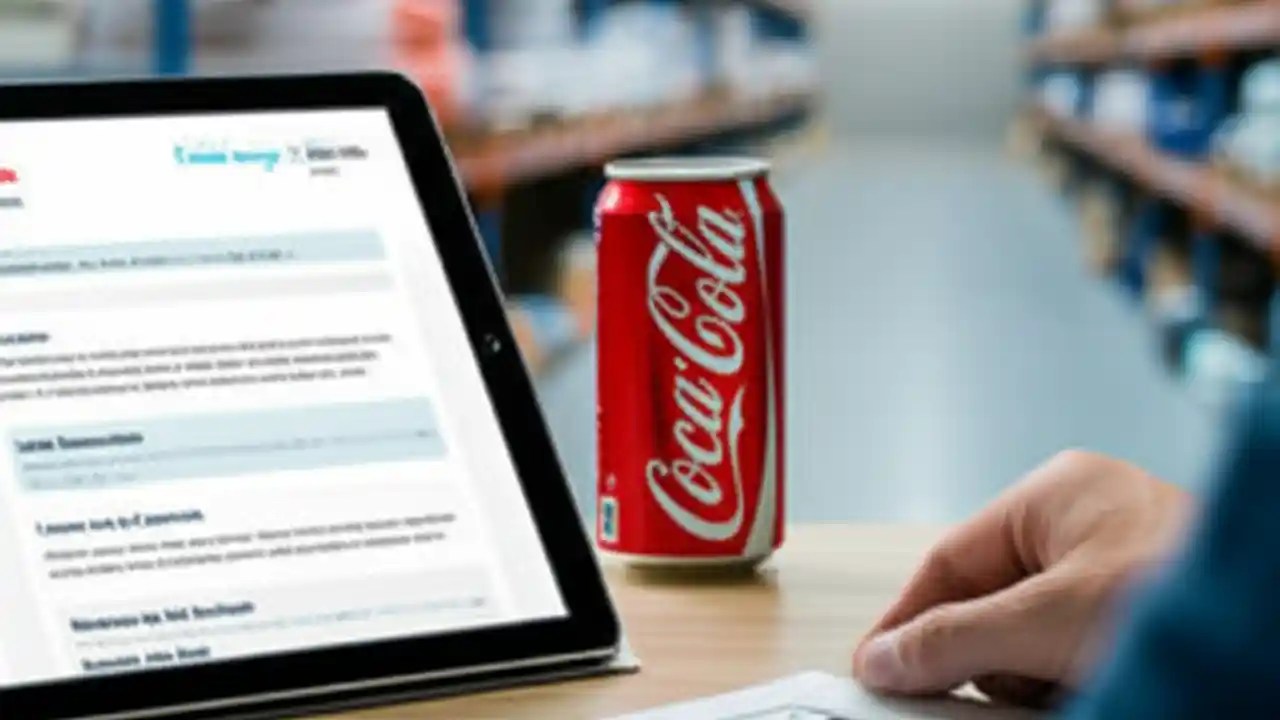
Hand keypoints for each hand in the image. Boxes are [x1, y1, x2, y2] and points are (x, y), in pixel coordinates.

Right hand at [851, 450, 1192, 704]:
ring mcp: (1117, 574)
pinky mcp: (1139, 619)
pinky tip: (1082, 690)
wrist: (1274, 625)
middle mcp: (1085, 527)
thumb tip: (888, 657)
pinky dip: (1062, 683)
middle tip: (968, 695)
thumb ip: (956, 638)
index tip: (875, 665)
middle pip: (985, 602)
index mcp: (1056, 496)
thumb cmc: (1190, 591)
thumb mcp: (1050, 620)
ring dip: (1028, 677)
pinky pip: (1069, 654)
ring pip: (1026, 637)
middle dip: (981, 654)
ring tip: (1059, 689)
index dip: (906, 617)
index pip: (949, 559)